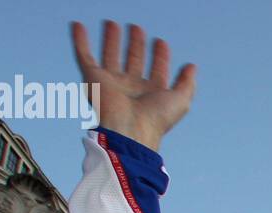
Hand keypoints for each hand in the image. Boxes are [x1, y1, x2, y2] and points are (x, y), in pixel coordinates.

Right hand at [71, 20, 195, 150]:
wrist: (129, 129)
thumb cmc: (156, 119)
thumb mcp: (180, 100)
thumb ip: (187, 83)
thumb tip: (192, 66)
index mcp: (152, 94)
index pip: (157, 70)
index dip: (160, 57)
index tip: (161, 42)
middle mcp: (132, 88)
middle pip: (133, 60)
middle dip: (136, 44)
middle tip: (136, 28)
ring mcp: (112, 83)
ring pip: (110, 56)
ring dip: (111, 40)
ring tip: (112, 24)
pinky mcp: (93, 79)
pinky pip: (84, 56)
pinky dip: (80, 41)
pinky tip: (78, 27)